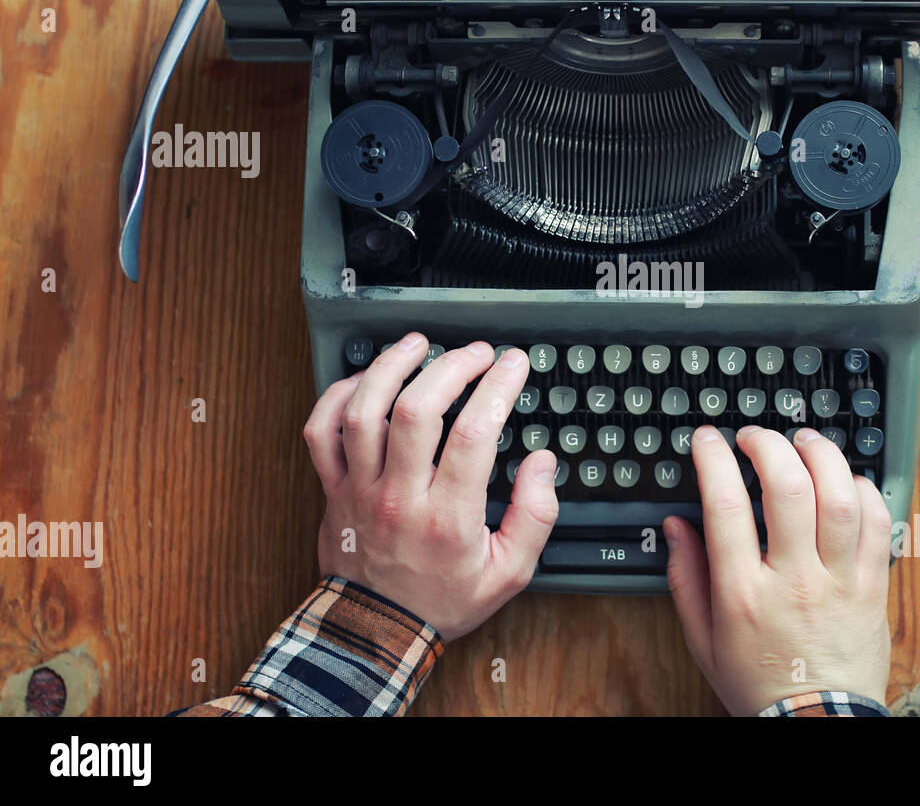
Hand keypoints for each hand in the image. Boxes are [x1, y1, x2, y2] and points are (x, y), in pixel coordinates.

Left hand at [303, 335, 557, 640]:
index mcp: (448, 516)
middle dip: (451, 367)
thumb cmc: (442, 601)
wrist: (377, 633)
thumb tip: (541, 463)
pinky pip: (321, 432)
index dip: (497, 387)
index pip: (474, 434)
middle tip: (474, 352)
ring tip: (418, 344)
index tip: (512, 364)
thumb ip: (535, 516)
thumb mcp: (509, 573)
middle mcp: (400, 496)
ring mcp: (360, 490)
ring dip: (390, 367)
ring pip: (364, 411)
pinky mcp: (332, 489)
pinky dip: (337, 397)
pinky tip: (365, 381)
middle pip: (417, 410)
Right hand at [665, 425, 891, 714]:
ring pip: (839, 496)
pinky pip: (878, 522)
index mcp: (745, 594)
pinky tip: (843, 481)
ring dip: (821, 455)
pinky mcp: (874, 585)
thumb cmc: (760, 685)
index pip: (726, 507)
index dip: (714, 460)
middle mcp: (795, 580)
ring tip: (804, 442)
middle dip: (768, 445)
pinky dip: (862, 489)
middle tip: (755, 437)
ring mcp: (840, 581)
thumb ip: (686, 579)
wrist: (819, 723)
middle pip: (787, 488)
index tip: (708, 440)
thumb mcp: (704, 639)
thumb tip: (677, 526)